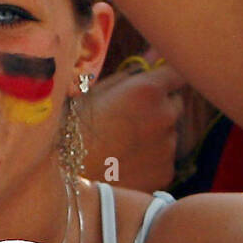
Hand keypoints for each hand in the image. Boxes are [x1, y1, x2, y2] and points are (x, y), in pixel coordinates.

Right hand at [85, 60, 185, 190]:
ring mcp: (168, 147)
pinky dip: (151, 162)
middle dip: (161, 108)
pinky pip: (164, 161)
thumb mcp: (95, 92)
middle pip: (177, 104)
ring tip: (122, 147)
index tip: (159, 83)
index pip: (177, 73)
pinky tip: (125, 165)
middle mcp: (165, 116)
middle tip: (131, 120)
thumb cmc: (72, 129)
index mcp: (148, 90)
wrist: (65, 176)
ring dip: (154, 136)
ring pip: (169, 135)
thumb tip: (146, 66)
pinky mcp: (165, 173)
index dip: (167, 78)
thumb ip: (127, 77)